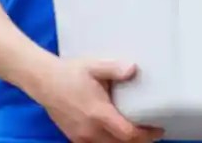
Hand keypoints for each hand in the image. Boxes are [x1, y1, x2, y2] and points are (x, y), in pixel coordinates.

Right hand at [29, 58, 164, 142]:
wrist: (43, 81)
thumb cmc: (69, 73)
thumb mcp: (94, 66)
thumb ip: (115, 68)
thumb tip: (134, 68)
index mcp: (98, 113)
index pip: (128, 134)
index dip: (146, 136)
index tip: (158, 130)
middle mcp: (90, 130)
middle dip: (139, 142)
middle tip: (150, 133)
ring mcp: (81, 137)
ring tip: (135, 134)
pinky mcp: (74, 138)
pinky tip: (114, 135)